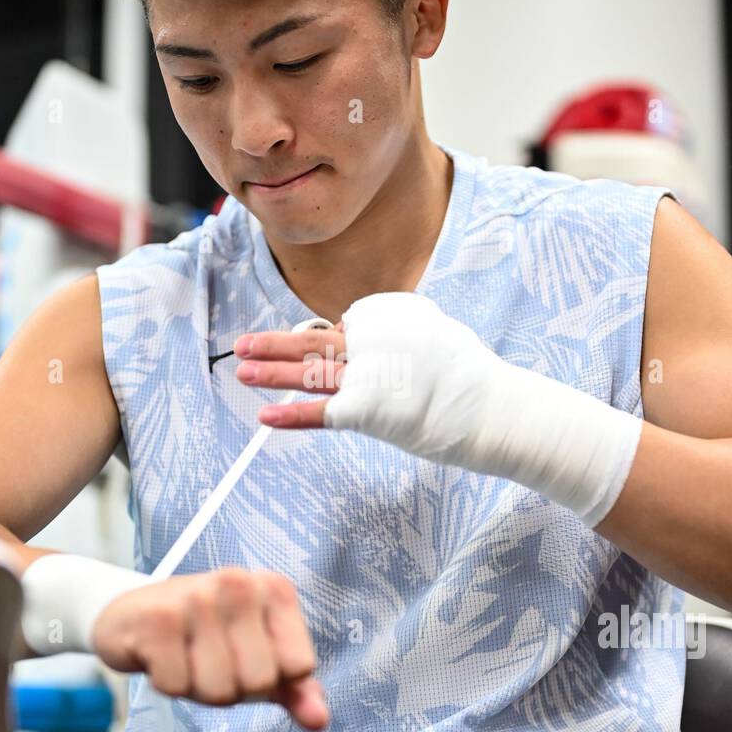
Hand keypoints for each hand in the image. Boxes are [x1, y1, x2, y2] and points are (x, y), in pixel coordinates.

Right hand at [91, 567, 329, 731]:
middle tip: (209, 661)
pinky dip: (167, 684)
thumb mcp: (258, 654)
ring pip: (218, 690)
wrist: (132, 613)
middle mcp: (239, 583)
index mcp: (274, 589)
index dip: (271, 680)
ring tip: (185, 657)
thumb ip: (294, 687)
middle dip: (232, 689)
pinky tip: (160, 655)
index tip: (246, 659)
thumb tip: (319, 721)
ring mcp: (196, 598)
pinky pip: (176, 686)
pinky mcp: (157, 619)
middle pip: (259, 683)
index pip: (300, 667)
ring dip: (197, 688)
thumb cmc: (205, 636)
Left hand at [235, 292, 498, 466]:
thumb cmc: (467, 375)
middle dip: (275, 345)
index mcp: (386, 313)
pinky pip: (320, 413)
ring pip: (308, 372)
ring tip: (242, 370)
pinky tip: (266, 418)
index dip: (337, 347)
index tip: (334, 355)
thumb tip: (368, 338)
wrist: (489, 406)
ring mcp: (366, 372)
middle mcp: (370, 337)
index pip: (344, 328)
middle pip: (313, 342)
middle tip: (242, 344)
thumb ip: (396, 333)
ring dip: (271, 373)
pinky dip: (291, 417)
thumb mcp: (430, 332)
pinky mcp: (364, 407)